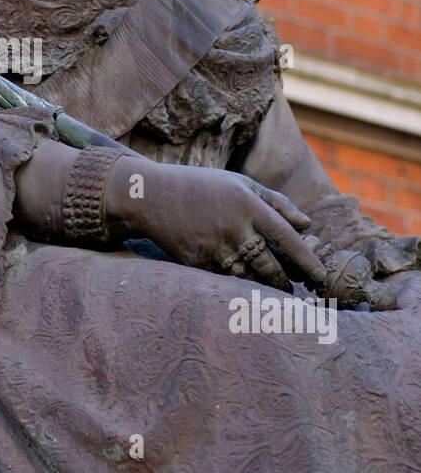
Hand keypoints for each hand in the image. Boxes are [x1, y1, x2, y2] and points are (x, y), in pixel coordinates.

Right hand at [106, 158, 327, 290]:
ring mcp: (212, 246)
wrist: (150, 194)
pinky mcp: (195, 261)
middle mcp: (232, 227)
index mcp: (246, 204)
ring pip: (247, 276)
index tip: (321, 276)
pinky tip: (244, 284)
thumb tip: (307, 224)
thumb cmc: (201, 186)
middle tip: (294, 288)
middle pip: (268, 264)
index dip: (306, 259)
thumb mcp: (240, 183)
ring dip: (262, 285)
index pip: (285, 236)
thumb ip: (276, 202)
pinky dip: (237, 283)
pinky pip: (223, 278)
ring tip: (272, 288)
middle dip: (284, 280)